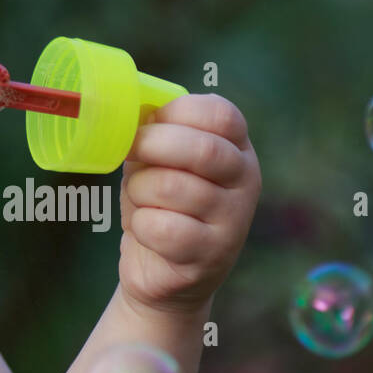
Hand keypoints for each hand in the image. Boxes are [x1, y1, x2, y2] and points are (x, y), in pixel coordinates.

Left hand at [118, 94, 260, 319]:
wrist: (160, 268)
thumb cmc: (157, 201)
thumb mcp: (158, 158)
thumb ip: (153, 130)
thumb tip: (127, 104)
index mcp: (236, 148)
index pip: (222, 114)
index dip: (177, 112)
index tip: (149, 123)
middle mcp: (246, 181)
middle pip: (203, 150)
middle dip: (152, 145)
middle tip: (130, 152)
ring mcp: (235, 221)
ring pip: (173, 187)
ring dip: (140, 190)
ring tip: (141, 198)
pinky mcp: (212, 256)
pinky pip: (163, 228)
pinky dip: (141, 225)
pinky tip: (148, 230)